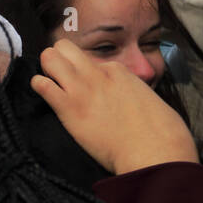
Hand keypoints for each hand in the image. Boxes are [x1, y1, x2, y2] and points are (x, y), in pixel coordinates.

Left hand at [30, 40, 196, 174]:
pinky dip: (38, 87)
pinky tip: (45, 96)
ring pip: (49, 57)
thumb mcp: (151, 102)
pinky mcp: (69, 107)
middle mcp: (98, 74)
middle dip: (59, 59)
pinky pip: (42, 85)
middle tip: (61, 78)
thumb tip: (131, 100)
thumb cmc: (164, 135)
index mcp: (120, 72)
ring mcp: (82, 88)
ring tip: (51, 85)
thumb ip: (134, 94)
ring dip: (46, 69)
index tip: (89, 88)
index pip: (93, 61)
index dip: (87, 74)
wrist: (155, 154)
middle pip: (65, 48)